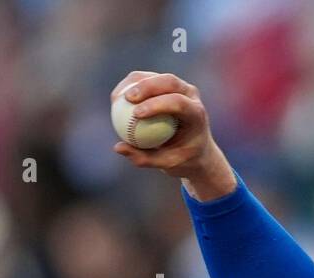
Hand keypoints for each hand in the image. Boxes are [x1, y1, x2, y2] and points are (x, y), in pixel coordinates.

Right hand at [110, 71, 235, 199]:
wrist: (196, 149)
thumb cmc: (183, 159)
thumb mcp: (167, 165)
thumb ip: (144, 158)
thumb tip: (118, 147)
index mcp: (197, 114)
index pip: (178, 102)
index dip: (157, 104)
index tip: (137, 114)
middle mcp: (191, 95)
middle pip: (168, 81)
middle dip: (145, 86)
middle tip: (126, 98)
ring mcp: (180, 87)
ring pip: (154, 77)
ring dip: (133, 84)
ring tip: (116, 99)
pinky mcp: (166, 85)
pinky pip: (145, 79)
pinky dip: (130, 86)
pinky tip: (117, 98)